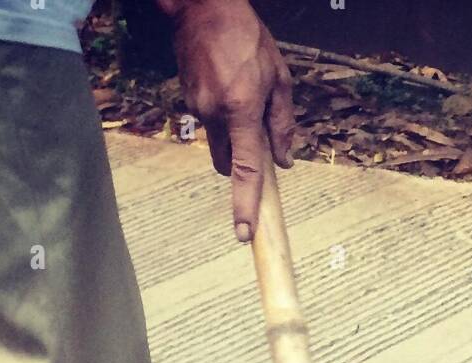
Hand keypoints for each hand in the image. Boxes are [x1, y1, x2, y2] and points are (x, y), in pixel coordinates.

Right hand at [165, 0, 295, 240]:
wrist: (202, 6)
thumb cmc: (246, 37)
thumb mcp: (279, 78)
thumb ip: (283, 125)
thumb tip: (284, 162)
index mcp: (241, 110)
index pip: (245, 170)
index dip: (246, 204)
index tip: (245, 232)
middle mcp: (215, 114)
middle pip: (226, 164)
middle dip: (240, 163)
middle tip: (256, 137)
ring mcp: (197, 108)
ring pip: (217, 144)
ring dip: (231, 136)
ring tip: (241, 97)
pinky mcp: (187, 100)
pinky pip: (209, 123)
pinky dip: (221, 117)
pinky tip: (227, 87)